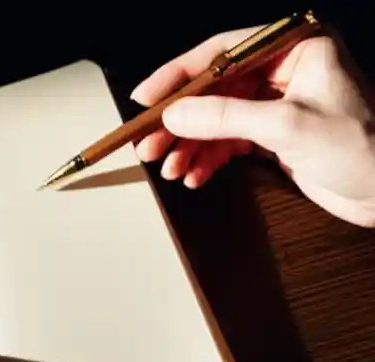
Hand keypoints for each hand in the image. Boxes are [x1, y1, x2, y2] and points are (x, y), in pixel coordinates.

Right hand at [131, 25, 374, 226]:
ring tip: (170, 168)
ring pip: (215, 118)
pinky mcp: (273, 133)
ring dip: (189, 145)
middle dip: (180, 121)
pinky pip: (226, 141)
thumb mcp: (288, 126)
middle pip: (213, 89)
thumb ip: (227, 117)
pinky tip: (194, 175)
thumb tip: (175, 114)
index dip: (179, 75)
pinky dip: (207, 159)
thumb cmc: (363, 148)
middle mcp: (284, 70)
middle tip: (149, 144)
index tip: (147, 99)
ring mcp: (277, 102)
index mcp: (297, 47)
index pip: (223, 53)